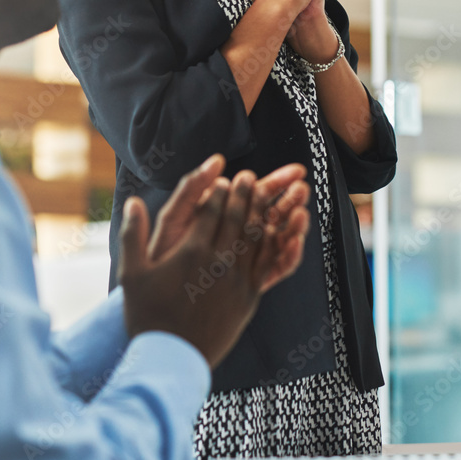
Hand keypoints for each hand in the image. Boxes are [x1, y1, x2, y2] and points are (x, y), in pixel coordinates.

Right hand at [118, 157, 309, 366]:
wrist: (172, 359)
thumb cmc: (147, 318)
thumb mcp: (131, 275)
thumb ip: (132, 235)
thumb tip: (133, 202)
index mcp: (190, 253)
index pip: (211, 212)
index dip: (219, 192)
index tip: (223, 178)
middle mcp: (218, 262)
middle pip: (236, 218)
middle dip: (243, 193)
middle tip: (247, 178)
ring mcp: (237, 280)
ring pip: (255, 236)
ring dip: (259, 212)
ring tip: (262, 195)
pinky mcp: (250, 297)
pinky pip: (265, 261)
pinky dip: (270, 241)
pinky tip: (270, 231)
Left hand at [148, 154, 308, 269]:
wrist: (157, 299)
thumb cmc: (163, 254)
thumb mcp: (175, 217)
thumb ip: (193, 188)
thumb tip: (217, 160)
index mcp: (227, 214)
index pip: (259, 193)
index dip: (279, 181)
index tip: (296, 171)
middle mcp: (240, 235)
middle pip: (274, 213)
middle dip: (292, 200)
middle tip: (303, 189)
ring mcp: (249, 257)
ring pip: (280, 238)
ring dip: (295, 226)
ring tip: (300, 216)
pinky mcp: (253, 280)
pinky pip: (277, 267)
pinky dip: (289, 256)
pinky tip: (294, 244)